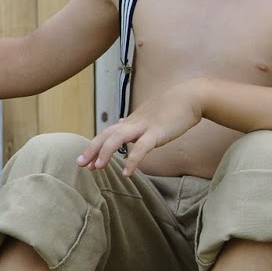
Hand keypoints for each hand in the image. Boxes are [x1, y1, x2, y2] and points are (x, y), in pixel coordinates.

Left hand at [76, 81, 203, 175]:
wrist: (191, 97)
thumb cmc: (172, 107)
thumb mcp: (148, 114)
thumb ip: (133, 122)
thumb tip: (120, 123)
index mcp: (131, 121)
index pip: (107, 134)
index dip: (95, 146)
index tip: (85, 160)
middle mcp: (133, 123)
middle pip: (106, 135)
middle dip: (92, 149)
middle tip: (80, 164)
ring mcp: (144, 127)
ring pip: (118, 138)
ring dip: (105, 152)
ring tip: (97, 167)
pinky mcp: (157, 132)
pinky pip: (141, 148)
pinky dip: (132, 160)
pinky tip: (127, 173)